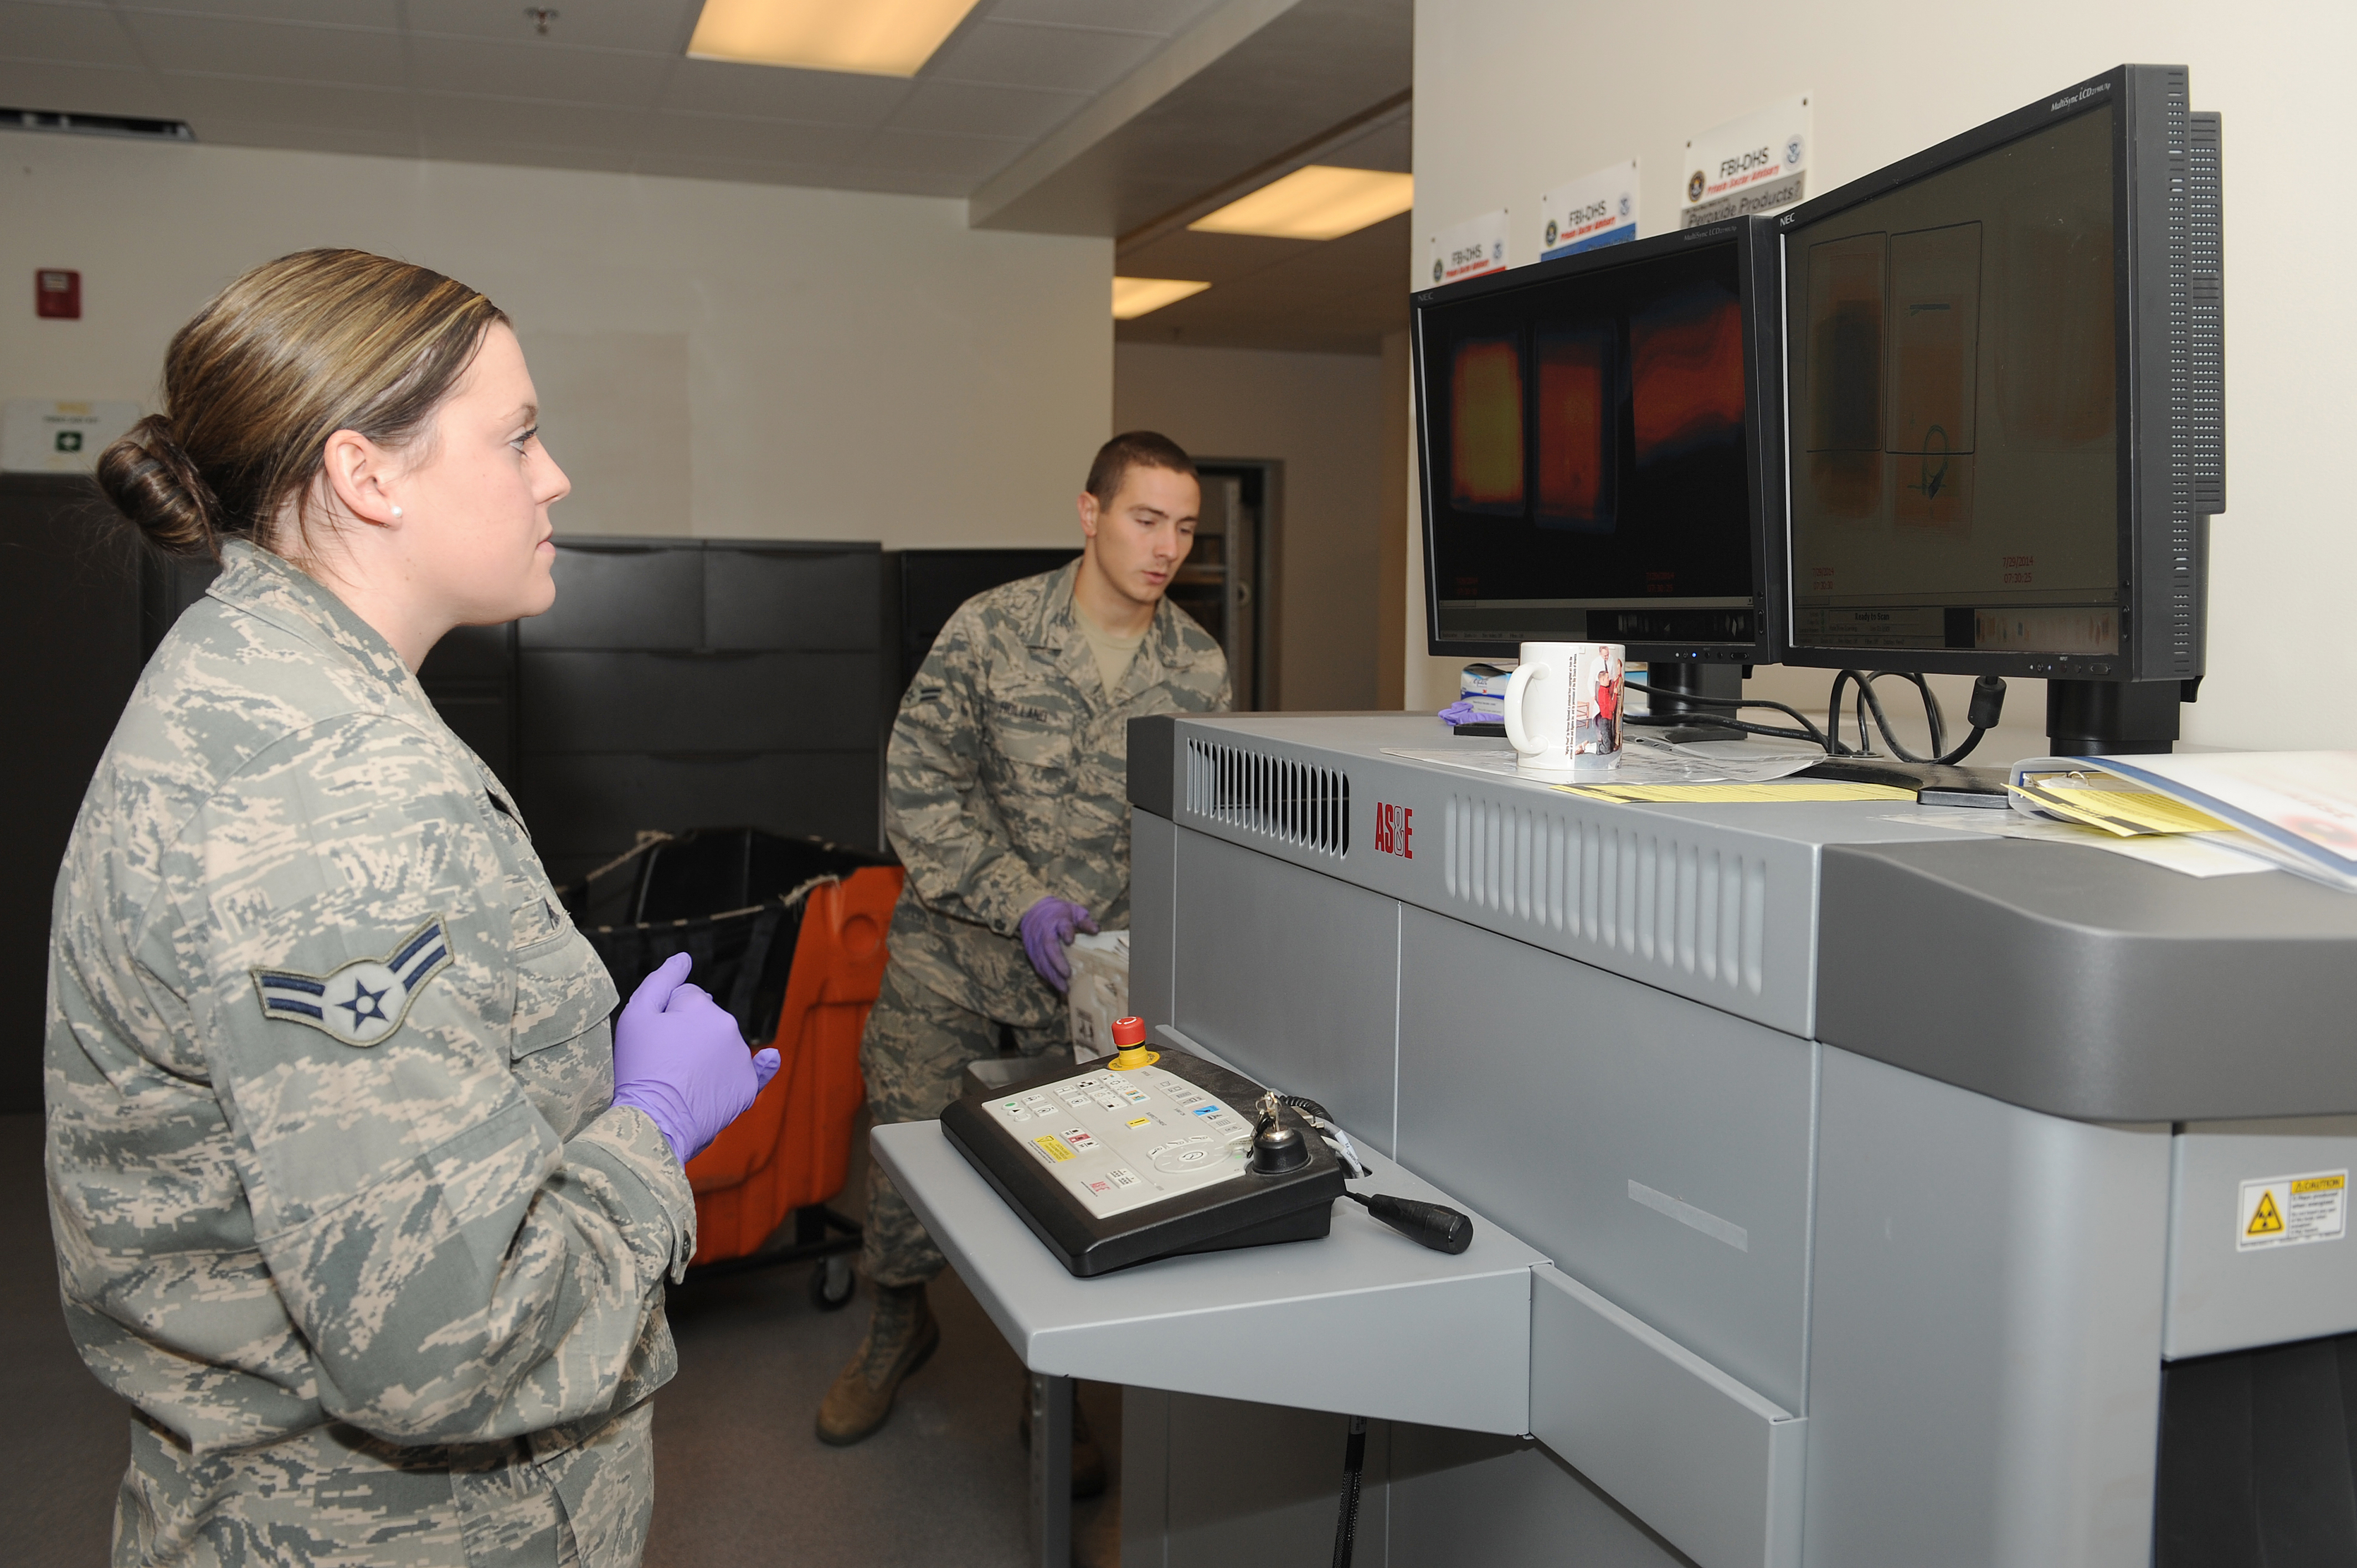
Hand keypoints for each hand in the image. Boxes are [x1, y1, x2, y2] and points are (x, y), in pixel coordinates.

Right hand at [610, 953, 780, 1163]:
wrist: (654, 1123)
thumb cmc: (639, 1068)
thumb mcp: (636, 1016)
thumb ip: (660, 981)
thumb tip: (684, 958)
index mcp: (702, 1005)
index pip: (685, 998)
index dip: (665, 1015)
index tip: (654, 1038)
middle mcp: (729, 1026)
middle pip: (706, 1020)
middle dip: (688, 1032)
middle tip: (665, 1061)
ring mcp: (741, 1057)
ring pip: (722, 1046)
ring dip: (707, 1054)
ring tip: (682, 1079)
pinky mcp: (747, 1087)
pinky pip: (757, 1071)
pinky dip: (763, 1066)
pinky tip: (771, 1057)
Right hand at [1018, 897, 1096, 992]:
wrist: (1032, 908)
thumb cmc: (1058, 912)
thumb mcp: (1073, 911)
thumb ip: (1085, 921)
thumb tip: (1096, 931)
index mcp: (1057, 919)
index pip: (1061, 925)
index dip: (1066, 932)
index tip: (1070, 940)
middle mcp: (1044, 931)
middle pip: (1049, 946)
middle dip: (1057, 962)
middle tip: (1067, 975)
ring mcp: (1035, 941)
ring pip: (1041, 959)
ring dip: (1052, 974)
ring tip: (1063, 987)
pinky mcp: (1030, 950)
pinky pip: (1037, 964)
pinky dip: (1046, 975)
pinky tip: (1055, 983)